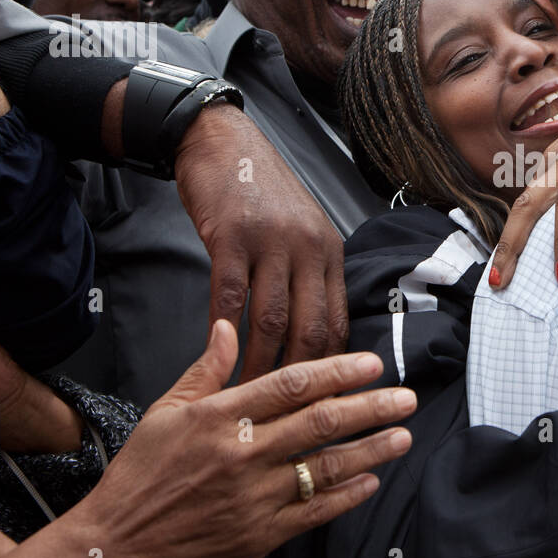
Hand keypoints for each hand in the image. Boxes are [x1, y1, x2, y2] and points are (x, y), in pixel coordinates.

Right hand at [71, 320, 415, 557]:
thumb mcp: (165, 412)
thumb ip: (206, 369)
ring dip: (371, 450)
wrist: (115, 547)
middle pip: (321, 422)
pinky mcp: (259, 535)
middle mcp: (241, 453)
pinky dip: (346, 495)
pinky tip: (370, 481)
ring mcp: (253, 496)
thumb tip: (227, 326)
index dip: (339, 371)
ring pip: (326, 466)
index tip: (372, 364)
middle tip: (406, 398)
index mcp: (219, 416)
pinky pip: (314, 511)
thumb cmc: (139, 477)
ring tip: (402, 436)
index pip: (292, 384)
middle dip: (371, 407)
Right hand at [173, 103, 348, 381]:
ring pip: (273, 319)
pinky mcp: (232, 236)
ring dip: (260, 364)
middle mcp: (309, 249)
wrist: (223, 141)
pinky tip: (217, 355)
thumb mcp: (302, 230)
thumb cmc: (261, 192)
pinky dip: (225, 331)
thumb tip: (319, 334)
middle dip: (300, 379)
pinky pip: (231, 294)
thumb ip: (312, 276)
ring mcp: (272, 242)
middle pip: (312, 328)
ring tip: (247, 399)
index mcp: (330, 252)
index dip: (332, 368)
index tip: (322, 404)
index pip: (339, 322)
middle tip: (284, 415)